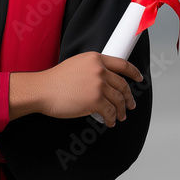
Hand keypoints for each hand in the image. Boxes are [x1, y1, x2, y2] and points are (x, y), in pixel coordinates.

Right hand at [10, 52, 142, 126]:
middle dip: (128, 97)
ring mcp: (98, 85)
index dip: (134, 73)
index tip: (138, 79)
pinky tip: (109, 121)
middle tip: (129, 104)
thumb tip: (105, 80)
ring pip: (119, 100)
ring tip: (119, 116)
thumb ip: (92, 69)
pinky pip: (111, 112)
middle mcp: (99, 70)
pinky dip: (112, 119)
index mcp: (94, 58)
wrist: (42, 90)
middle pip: (123, 85)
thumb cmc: (54, 81)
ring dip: (121, 111)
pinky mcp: (96, 101)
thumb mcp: (75, 65)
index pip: (122, 64)